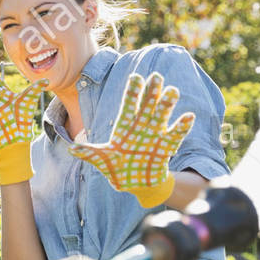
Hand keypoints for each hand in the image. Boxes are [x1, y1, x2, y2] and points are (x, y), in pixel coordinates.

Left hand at [68, 71, 193, 207]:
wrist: (134, 183)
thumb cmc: (116, 167)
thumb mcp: (102, 160)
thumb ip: (90, 153)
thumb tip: (72, 149)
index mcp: (125, 127)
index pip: (129, 105)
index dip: (132, 92)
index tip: (136, 77)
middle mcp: (141, 127)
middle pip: (147, 106)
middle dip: (151, 92)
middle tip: (156, 76)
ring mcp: (154, 135)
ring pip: (161, 116)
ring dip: (167, 104)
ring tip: (172, 91)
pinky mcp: (165, 147)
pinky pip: (174, 135)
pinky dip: (181, 126)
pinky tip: (188, 116)